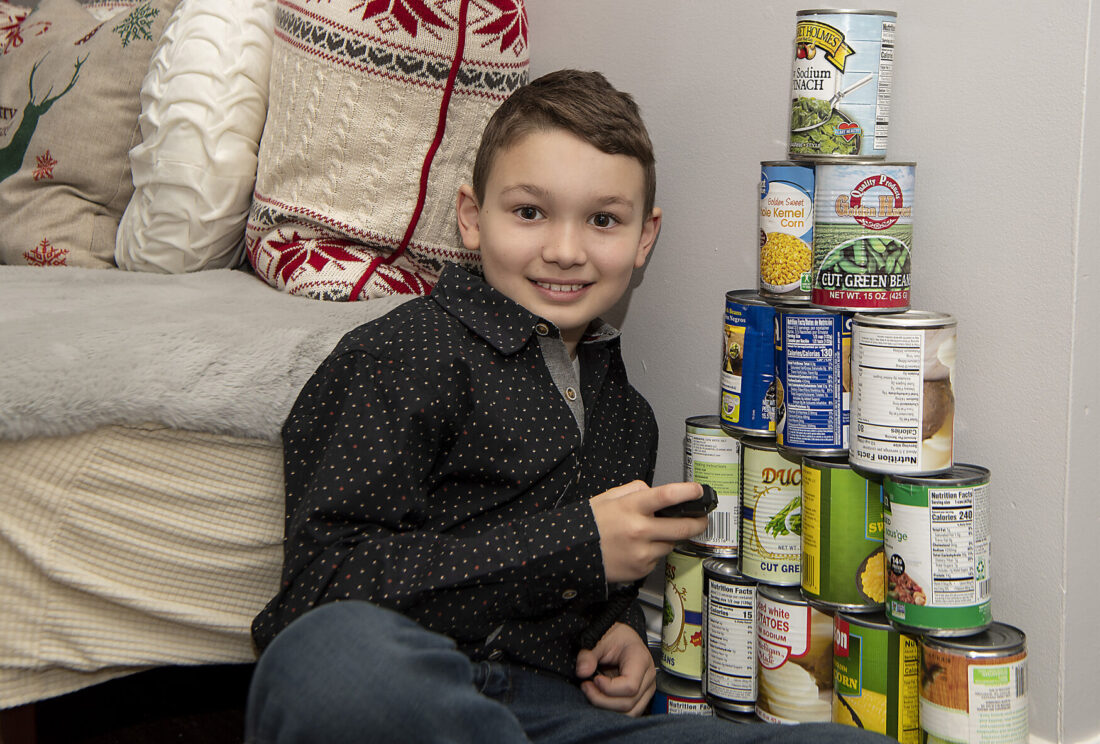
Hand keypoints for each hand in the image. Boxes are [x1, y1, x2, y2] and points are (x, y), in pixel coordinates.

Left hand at [575, 622, 655, 716]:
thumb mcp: (599, 638)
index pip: (630, 686)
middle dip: (602, 700)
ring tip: (591, 692)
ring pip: (629, 712)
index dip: (609, 688)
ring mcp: (646, 689)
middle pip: (628, 703)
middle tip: (586, 686)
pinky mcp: (640, 697)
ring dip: (606, 708)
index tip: (594, 678)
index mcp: (641, 659)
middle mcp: (648, 677)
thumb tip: (583, 672)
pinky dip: (611, 710)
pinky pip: (628, 713)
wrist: (620, 637)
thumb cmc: (614, 636)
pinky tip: (599, 697)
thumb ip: (588, 654)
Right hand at [589, 481, 708, 582]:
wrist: (569, 554)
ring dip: (668, 538)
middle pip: (682, 527)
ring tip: (650, 534)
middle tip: (702, 519)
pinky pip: (658, 559)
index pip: (666, 496)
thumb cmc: (589, 524)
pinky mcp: (641, 569)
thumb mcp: (608, 497)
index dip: (687, 492)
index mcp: (630, 508)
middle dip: (698, 522)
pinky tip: (637, 548)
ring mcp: (641, 553)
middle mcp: (638, 530)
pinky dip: (653, 552)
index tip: (698, 490)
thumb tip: (654, 491)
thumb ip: (635, 490)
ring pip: (671, 544)